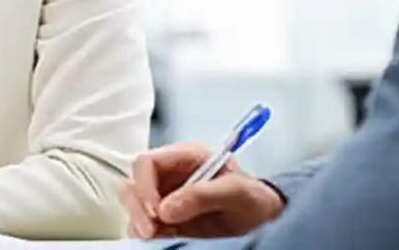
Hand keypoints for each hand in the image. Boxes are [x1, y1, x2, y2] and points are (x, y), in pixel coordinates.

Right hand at [120, 143, 283, 238]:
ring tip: (162, 237)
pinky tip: (165, 240)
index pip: (147, 163)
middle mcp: (170, 176)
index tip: (156, 212)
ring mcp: (165, 198)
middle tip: (153, 231)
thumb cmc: (255, 199)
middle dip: (138, 209)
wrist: (264, 221)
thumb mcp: (237, 191)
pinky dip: (147, 236)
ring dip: (140, 224)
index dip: (144, 186)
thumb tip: (167, 209)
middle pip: (133, 184)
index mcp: (185, 158)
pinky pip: (143, 226)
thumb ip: (203, 195)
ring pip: (134, 207)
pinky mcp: (166, 220)